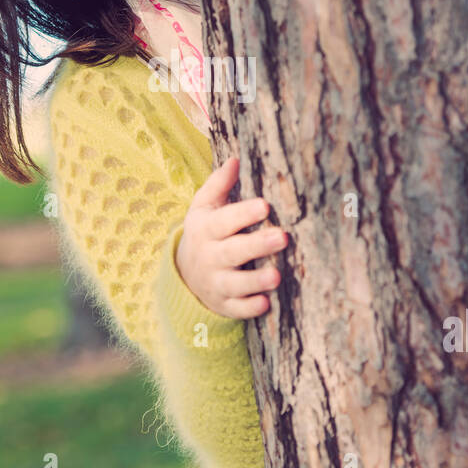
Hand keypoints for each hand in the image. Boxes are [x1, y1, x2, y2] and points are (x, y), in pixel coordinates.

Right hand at [175, 156, 288, 318]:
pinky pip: (235, 309)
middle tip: (282, 237)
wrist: (185, 272)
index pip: (224, 221)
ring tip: (276, 276)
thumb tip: (235, 159)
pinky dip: (248, 308)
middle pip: (232, 251)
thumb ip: (219, 184)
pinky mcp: (224, 304)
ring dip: (255, 281)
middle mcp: (210, 256)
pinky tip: (266, 303)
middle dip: (257, 245)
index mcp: (206, 229)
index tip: (265, 205)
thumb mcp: (204, 207)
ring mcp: (216, 282)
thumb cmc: (206, 231)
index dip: (243, 214)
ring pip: (235, 283)